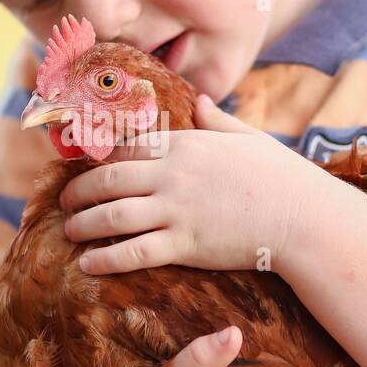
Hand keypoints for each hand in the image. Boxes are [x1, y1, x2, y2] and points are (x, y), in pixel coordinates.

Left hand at [59, 93, 312, 274]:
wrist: (302, 217)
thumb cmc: (280, 176)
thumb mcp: (247, 138)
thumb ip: (217, 119)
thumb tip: (201, 100)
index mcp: (185, 144)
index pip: (127, 146)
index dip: (98, 156)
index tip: (81, 165)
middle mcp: (173, 174)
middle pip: (108, 180)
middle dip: (78, 192)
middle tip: (64, 202)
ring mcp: (177, 210)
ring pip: (112, 217)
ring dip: (84, 225)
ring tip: (69, 232)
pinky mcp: (185, 245)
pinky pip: (134, 253)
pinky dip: (106, 259)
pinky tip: (87, 265)